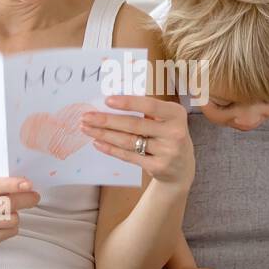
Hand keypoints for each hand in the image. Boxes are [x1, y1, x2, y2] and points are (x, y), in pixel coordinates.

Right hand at [0, 176, 40, 250]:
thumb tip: (23, 184)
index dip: (13, 185)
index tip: (28, 184)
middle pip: (6, 204)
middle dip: (26, 199)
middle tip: (34, 197)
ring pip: (11, 219)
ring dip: (16, 214)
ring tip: (9, 212)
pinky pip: (10, 232)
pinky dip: (12, 226)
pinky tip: (4, 223)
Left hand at [79, 93, 194, 187]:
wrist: (182, 169)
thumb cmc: (168, 136)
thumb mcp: (166, 119)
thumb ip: (147, 111)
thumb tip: (111, 104)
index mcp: (176, 114)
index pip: (150, 106)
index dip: (128, 103)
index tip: (107, 100)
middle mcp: (175, 132)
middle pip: (134, 125)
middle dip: (107, 120)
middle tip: (86, 116)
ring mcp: (167, 151)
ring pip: (128, 141)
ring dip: (104, 134)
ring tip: (87, 128)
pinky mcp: (158, 167)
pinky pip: (129, 156)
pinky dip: (111, 149)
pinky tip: (98, 143)